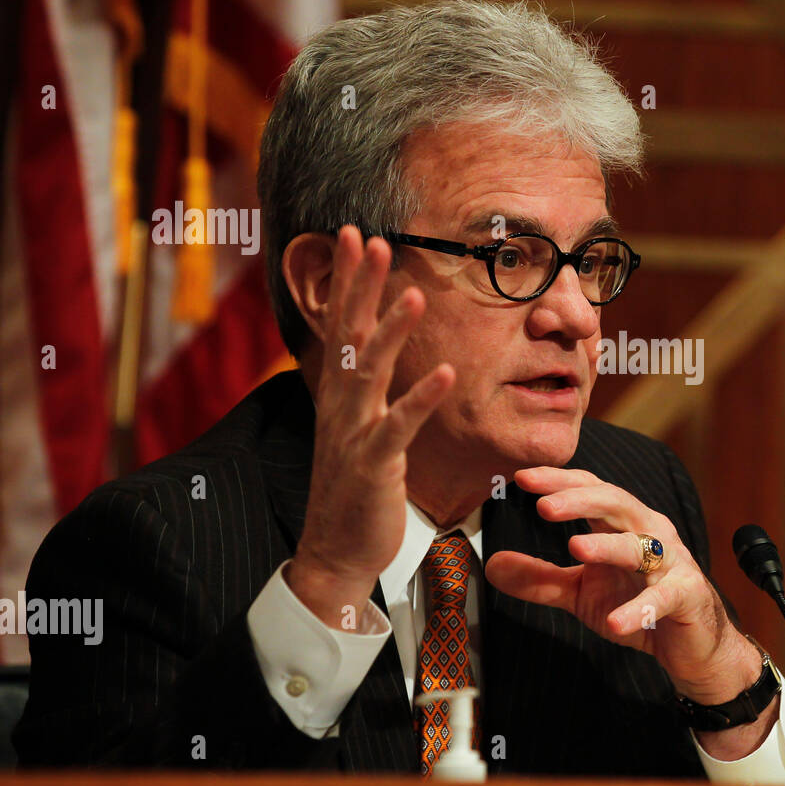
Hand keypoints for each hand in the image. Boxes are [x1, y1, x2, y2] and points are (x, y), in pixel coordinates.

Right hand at [287, 225, 454, 629]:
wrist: (338, 551)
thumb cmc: (356, 489)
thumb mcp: (358, 429)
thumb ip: (365, 389)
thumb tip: (372, 353)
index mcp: (340, 394)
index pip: (342, 324)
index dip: (349, 279)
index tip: (357, 234)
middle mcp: (341, 406)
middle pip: (349, 334)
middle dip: (360, 286)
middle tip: (373, 239)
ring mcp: (354, 433)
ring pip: (370, 372)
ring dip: (392, 331)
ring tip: (414, 293)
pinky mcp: (374, 464)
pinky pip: (398, 426)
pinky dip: (420, 398)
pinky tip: (445, 372)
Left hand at [483, 467, 760, 704]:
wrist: (693, 645)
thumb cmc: (640, 604)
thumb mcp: (582, 593)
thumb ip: (540, 578)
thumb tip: (491, 565)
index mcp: (622, 525)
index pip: (591, 491)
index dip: (559, 481)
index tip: (521, 478)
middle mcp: (649, 534)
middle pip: (616, 504)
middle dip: (580, 501)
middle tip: (543, 505)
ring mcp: (672, 563)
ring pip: (641, 546)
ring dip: (608, 546)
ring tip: (574, 548)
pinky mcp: (687, 596)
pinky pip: (663, 598)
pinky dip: (639, 609)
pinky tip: (614, 622)